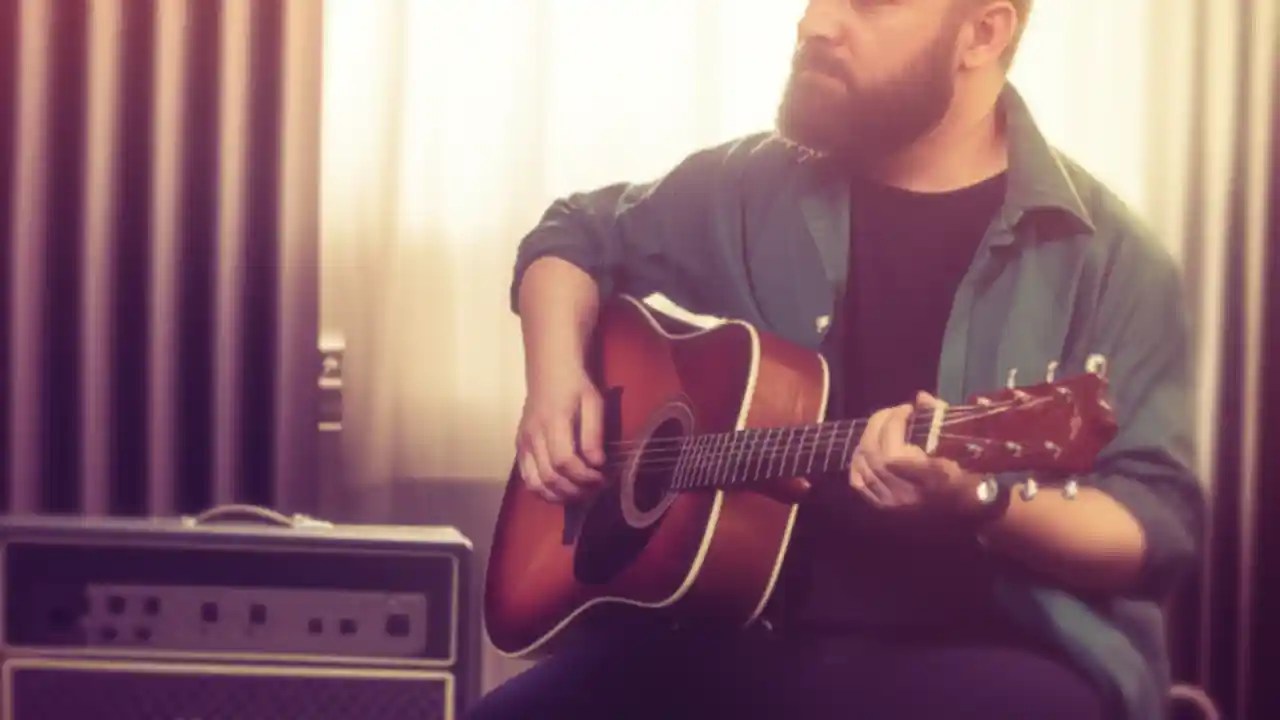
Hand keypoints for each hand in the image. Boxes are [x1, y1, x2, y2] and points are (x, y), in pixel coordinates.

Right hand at [515, 365, 605, 502]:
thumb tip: (597, 463)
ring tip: (579, 494)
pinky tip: (560, 492)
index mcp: (553, 422)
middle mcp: (533, 435)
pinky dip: (543, 491)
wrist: (549, 371)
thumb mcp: (593, 403)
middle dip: (575, 489)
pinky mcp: (519, 447)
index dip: (584, 476)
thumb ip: (594, 434)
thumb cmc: (575, 385)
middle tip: (595, 489)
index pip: (564, 461)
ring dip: (559, 496)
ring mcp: (523, 443)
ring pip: (535, 483)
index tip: (602, 477)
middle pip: (550, 477)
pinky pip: (527, 478)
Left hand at [848, 392, 985, 518]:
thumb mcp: (960, 443)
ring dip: (869, 437)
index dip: (896, 422)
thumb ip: (939, 419)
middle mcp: (904, 493)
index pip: (893, 450)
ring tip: (883, 425)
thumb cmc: (968, 471)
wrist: (965, 505)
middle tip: (893, 412)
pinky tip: (869, 448)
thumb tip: (921, 398)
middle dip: (880, 423)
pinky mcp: (883, 505)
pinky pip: (858, 480)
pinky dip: (859, 460)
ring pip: (864, 463)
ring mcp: (891, 501)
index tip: (908, 408)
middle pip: (874, 453)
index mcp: (926, 480)